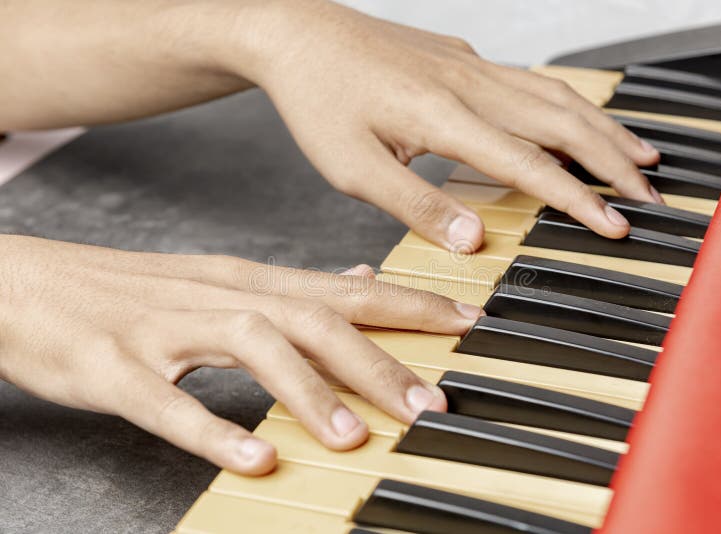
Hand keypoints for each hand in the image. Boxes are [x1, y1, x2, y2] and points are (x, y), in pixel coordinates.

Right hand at [0, 235, 480, 473]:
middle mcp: (215, 298)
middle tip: (430, 401)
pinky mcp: (113, 367)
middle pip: (311, 318)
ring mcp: (163, 330)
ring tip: (354, 436)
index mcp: (245, 282)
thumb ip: (293, 287)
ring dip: (308, 392)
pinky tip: (255, 457)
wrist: (27, 282)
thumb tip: (359, 280)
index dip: (409, 305)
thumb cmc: (130, 290)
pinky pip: (168, 402)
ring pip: (252, 347)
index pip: (343, 290)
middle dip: (377, 360)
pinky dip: (214, 431)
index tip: (467, 324)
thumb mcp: (219, 280)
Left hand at [227, 0, 661, 249]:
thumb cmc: (318, 99)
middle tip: (651, 194)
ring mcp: (470, 66)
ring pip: (555, 95)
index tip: (615, 225)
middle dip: (613, 160)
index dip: (577, 198)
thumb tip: (473, 242)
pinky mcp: (465, 60)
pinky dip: (570, 107)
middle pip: (562, 120)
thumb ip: (416, 206)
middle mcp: (468, 84)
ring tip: (640, 155)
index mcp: (440, 114)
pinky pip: (532, 83)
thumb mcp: (353, 168)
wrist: (297, 32)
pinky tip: (581, 121)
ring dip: (602, 127)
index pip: (528, 162)